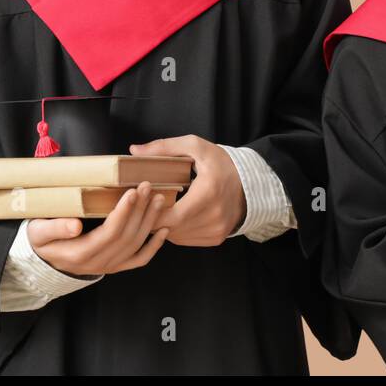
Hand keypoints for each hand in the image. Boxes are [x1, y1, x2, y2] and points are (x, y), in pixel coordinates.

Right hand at [26, 181, 168, 277]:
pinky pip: (139, 259)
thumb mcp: (38, 232)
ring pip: (136, 245)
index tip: (132, 192)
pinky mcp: (115, 266)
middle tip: (148, 187)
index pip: (109, 232)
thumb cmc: (40, 240)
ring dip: (150, 221)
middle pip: (127, 236)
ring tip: (158, 199)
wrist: (43, 260)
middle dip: (140, 210)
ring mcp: (109, 267)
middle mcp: (98, 263)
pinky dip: (154, 246)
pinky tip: (165, 229)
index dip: (123, 212)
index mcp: (80, 254)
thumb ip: (54, 229)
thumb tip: (75, 225)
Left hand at [130, 135, 246, 246]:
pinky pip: (186, 240)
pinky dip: (176, 230)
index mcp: (208, 193)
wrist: (250, 183)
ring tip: (160, 209)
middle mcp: (214, 216)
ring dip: (164, 225)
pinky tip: (176, 216)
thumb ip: (165, 147)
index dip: (152, 212)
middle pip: (170, 228)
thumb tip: (134, 150)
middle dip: (154, 218)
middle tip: (145, 204)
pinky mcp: (216, 238)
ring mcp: (216, 230)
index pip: (171, 216)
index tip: (143, 200)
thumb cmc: (221, 163)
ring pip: (176, 236)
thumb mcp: (195, 146)